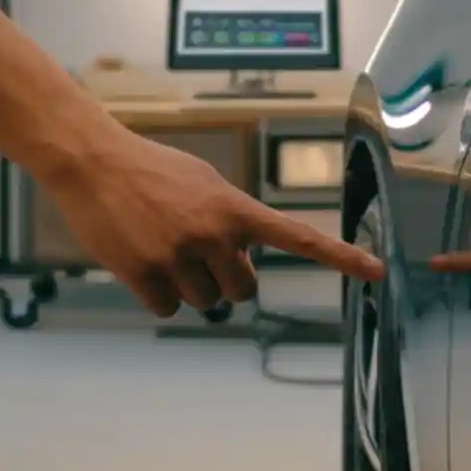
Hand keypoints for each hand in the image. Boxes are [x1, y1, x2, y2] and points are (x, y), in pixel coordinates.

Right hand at [43, 127, 384, 316]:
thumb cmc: (151, 170)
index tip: (378, 272)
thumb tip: (244, 263)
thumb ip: (233, 219)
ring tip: (161, 247)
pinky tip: (140, 262)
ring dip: (188, 286)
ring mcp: (179, 256)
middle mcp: (214, 234)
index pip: (299, 237)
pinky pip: (168, 309)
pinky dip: (157, 295)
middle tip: (197, 252)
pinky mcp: (143, 275)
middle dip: (225, 279)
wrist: (92, 161)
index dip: (340, 257)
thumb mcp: (205, 183)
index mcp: (235, 208)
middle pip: (243, 291)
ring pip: (204, 303)